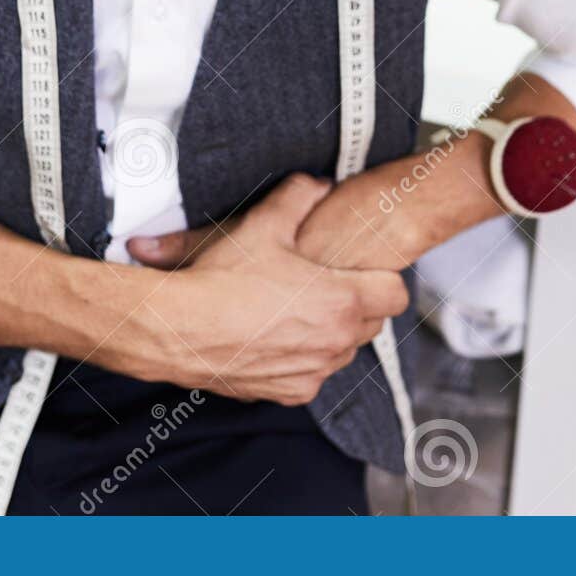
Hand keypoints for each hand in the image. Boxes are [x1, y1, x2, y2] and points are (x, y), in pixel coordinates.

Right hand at [121, 175, 409, 405]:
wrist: (179, 329)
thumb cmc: (222, 280)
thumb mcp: (263, 225)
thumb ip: (298, 196)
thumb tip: (317, 183)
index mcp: (342, 301)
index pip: (396, 295)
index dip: (382, 278)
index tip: (363, 271)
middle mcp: (335, 343)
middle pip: (372, 323)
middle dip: (357, 304)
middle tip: (324, 285)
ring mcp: (314, 371)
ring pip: (342, 350)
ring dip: (330, 332)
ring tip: (295, 309)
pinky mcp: (290, 392)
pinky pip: (313, 373)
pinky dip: (303, 358)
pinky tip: (275, 336)